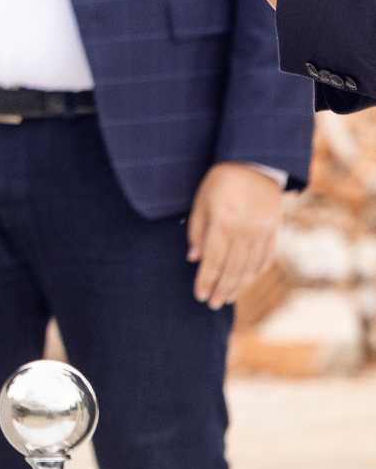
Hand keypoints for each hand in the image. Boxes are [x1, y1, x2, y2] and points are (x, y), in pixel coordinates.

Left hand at [186, 161, 283, 308]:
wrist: (255, 163)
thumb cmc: (220, 180)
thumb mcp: (201, 201)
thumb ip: (197, 231)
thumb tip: (193, 259)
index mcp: (223, 224)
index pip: (213, 261)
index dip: (206, 281)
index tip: (200, 296)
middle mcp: (245, 232)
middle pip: (232, 269)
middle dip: (221, 289)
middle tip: (213, 304)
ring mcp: (262, 232)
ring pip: (250, 267)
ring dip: (238, 286)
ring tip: (228, 298)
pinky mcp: (273, 230)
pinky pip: (265, 258)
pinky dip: (255, 273)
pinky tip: (246, 281)